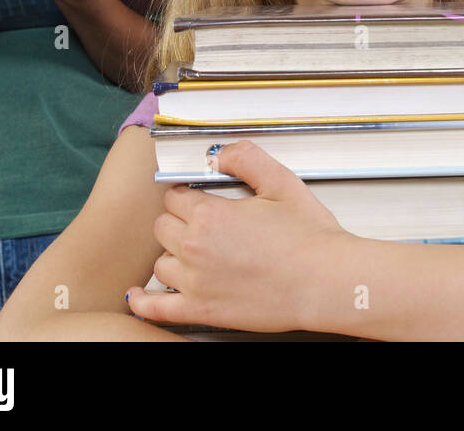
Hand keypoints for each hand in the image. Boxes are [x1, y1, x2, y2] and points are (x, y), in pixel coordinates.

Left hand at [126, 141, 351, 332]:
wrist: (324, 283)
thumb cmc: (309, 237)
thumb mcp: (282, 183)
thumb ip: (247, 159)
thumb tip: (219, 152)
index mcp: (210, 215)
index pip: (175, 197)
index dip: (188, 195)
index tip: (198, 199)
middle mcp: (195, 248)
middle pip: (163, 227)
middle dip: (179, 221)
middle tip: (202, 224)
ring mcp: (195, 283)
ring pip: (160, 263)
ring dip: (173, 256)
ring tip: (194, 255)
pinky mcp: (201, 310)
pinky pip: (156, 308)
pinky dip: (143, 302)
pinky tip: (139, 296)